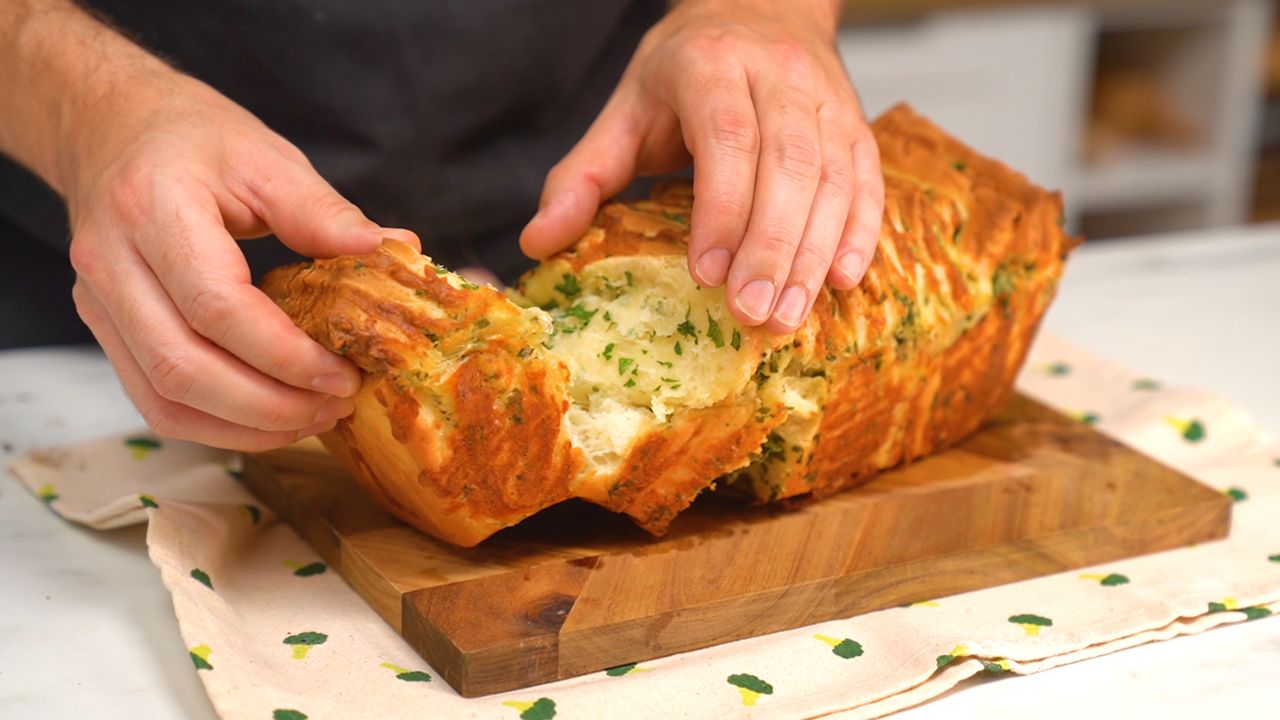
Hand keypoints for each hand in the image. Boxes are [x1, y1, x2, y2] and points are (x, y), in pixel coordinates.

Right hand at [62, 70, 418, 450]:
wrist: (114, 129)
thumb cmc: (194, 140)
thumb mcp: (266, 158)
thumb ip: (326, 213)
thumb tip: (398, 250)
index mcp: (152, 208)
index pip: (216, 306)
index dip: (285, 355)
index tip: (344, 373)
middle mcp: (110, 263)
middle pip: (184, 368)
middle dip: (270, 405)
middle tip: (336, 405)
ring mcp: (97, 303)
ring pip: (164, 399)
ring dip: (245, 426)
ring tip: (313, 418)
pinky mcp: (105, 330)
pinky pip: (154, 402)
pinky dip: (216, 426)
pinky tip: (271, 418)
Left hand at [520, 0, 883, 333]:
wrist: (758, 9)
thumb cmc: (684, 72)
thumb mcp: (624, 111)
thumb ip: (583, 176)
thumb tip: (538, 243)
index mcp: (711, 66)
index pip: (727, 138)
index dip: (723, 209)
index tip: (708, 274)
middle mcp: (779, 76)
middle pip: (789, 165)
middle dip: (772, 248)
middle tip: (752, 316)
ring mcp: (827, 99)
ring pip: (833, 178)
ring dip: (813, 254)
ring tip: (787, 317)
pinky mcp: (856, 123)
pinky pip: (868, 179)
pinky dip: (860, 232)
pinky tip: (842, 280)